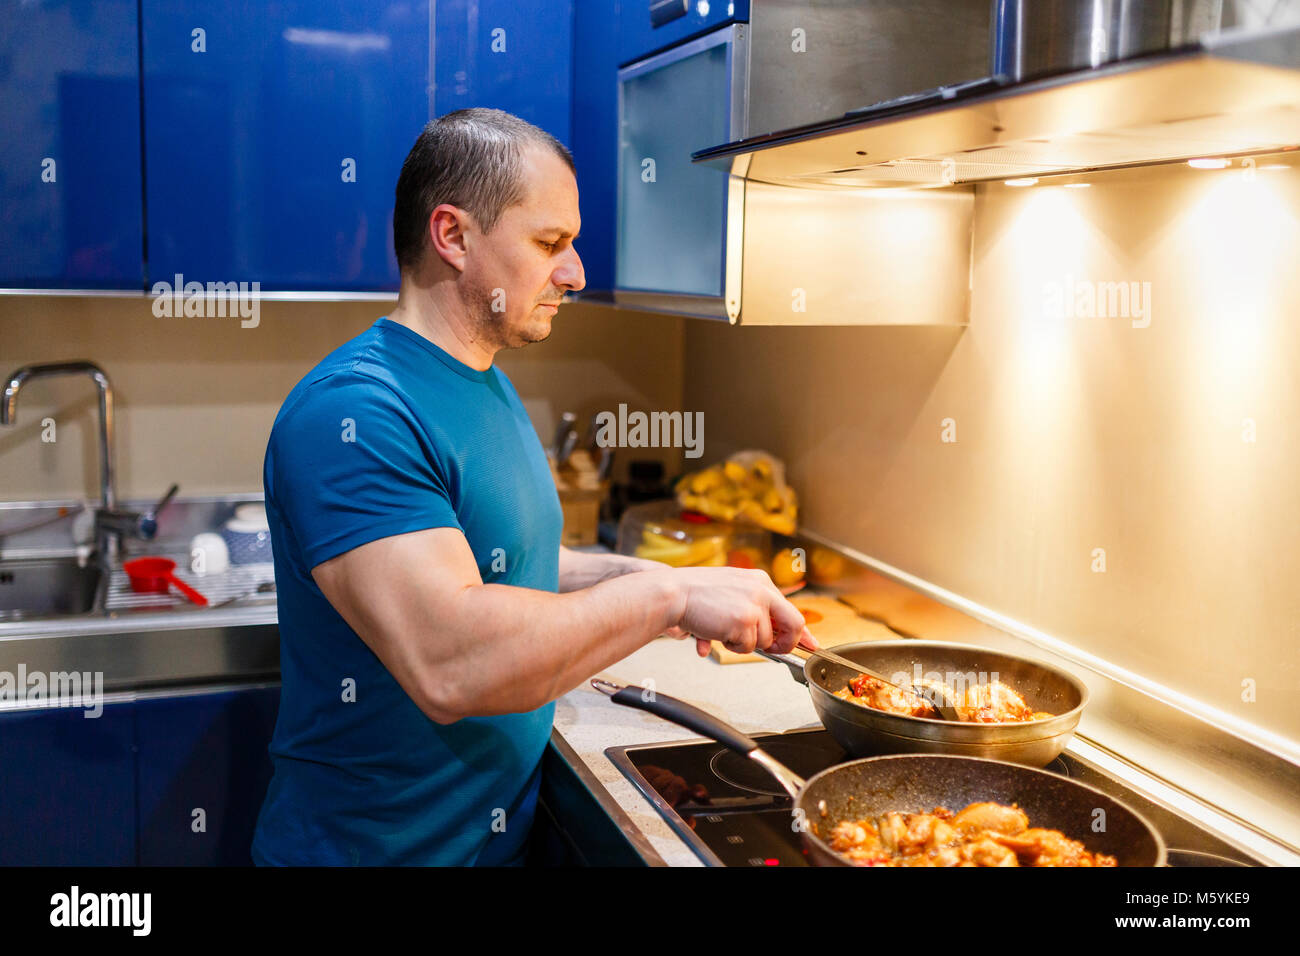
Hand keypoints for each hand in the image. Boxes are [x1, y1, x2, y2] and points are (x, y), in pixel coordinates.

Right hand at [662, 566, 810, 656]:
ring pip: (765, 641)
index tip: (812, 645)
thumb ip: (755, 608)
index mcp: (760, 581)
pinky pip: (748, 647)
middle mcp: (762, 591)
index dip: (802, 632)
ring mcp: (754, 605)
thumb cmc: (696, 593)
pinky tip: (718, 632)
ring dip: (745, 644)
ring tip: (724, 630)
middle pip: (794, 624)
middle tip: (775, 651)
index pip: (790, 609)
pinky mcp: (744, 620)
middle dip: (787, 644)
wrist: (674, 592)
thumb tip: (773, 633)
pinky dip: (732, 646)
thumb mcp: (732, 592)